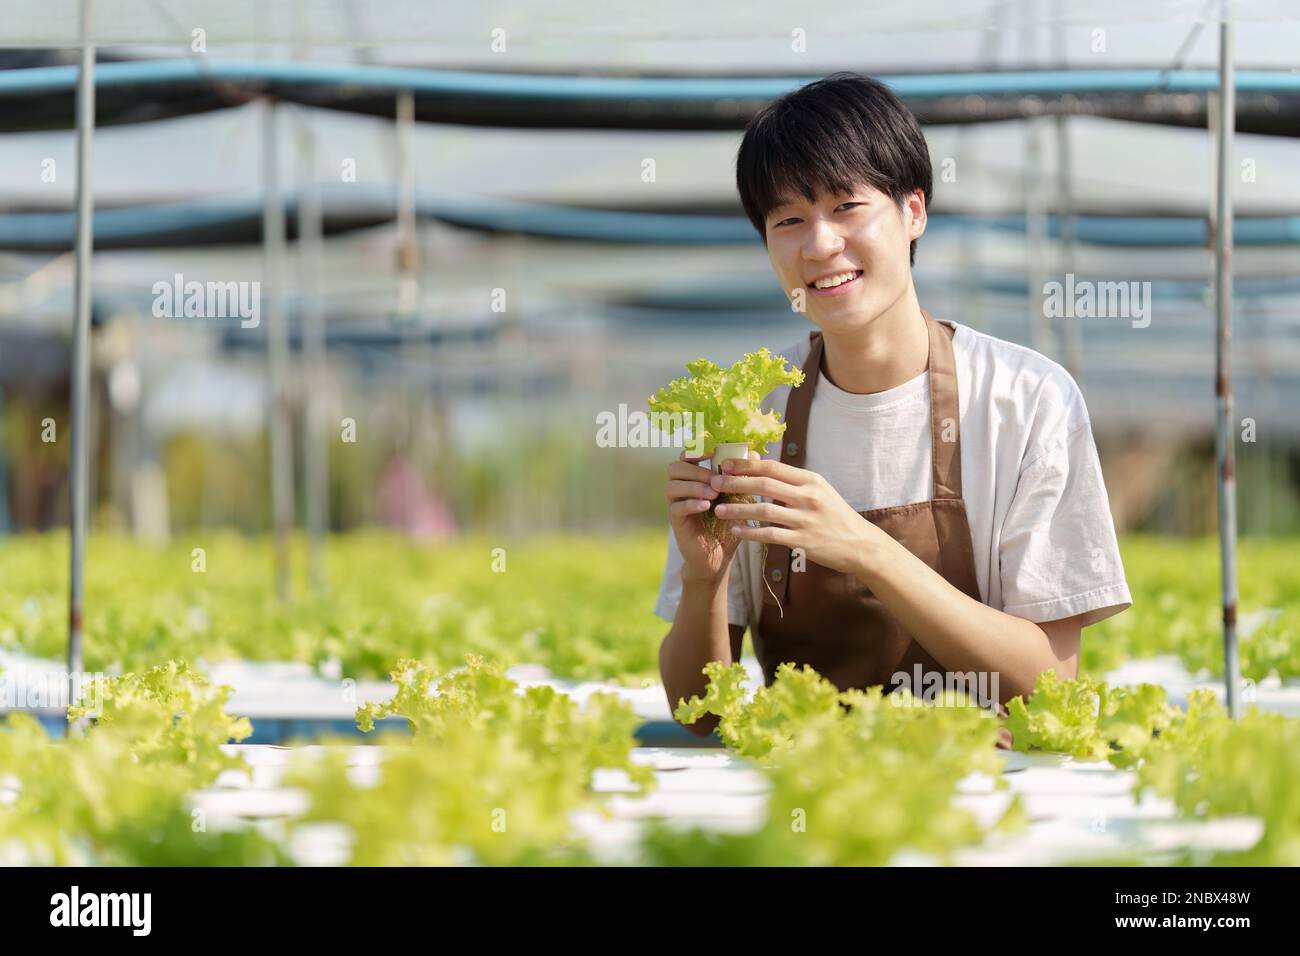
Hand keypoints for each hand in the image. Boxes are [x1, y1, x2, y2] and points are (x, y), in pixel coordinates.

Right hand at [664, 448, 750, 584]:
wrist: (719, 556)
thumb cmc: (728, 523)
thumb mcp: (740, 497)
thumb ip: (744, 476)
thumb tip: (754, 453)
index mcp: (694, 478)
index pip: (686, 455)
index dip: (697, 450)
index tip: (713, 452)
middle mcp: (681, 488)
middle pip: (675, 467)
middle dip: (697, 470)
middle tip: (717, 479)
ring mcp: (676, 504)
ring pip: (672, 485)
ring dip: (694, 486)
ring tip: (714, 494)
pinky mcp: (675, 521)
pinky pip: (676, 507)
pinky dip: (692, 504)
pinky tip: (707, 506)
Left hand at [709, 456, 882, 576]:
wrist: (859, 544)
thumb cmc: (834, 515)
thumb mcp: (818, 490)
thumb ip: (790, 479)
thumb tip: (757, 462)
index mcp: (810, 480)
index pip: (772, 467)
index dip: (746, 465)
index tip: (725, 465)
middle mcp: (808, 497)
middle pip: (764, 485)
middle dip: (736, 483)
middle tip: (714, 484)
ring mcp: (806, 520)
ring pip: (764, 510)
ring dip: (738, 509)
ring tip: (719, 509)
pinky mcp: (803, 541)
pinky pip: (770, 535)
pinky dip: (750, 532)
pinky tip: (735, 530)